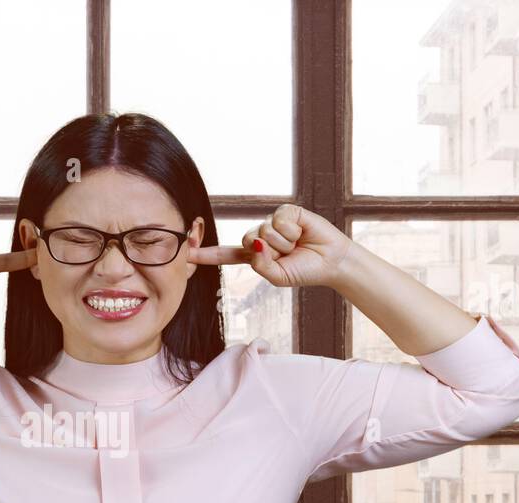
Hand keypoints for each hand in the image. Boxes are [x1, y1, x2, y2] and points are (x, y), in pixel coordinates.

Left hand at [187, 203, 352, 288]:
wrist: (331, 261)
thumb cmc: (304, 270)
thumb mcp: (278, 276)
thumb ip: (260, 265)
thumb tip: (256, 244)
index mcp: (254, 255)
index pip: (225, 254)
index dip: (206, 254)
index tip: (187, 254)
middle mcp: (260, 236)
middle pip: (247, 240)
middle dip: (270, 251)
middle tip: (288, 254)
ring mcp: (272, 222)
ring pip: (263, 231)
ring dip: (283, 242)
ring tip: (297, 245)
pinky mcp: (286, 211)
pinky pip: (278, 220)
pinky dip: (291, 230)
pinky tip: (301, 232)